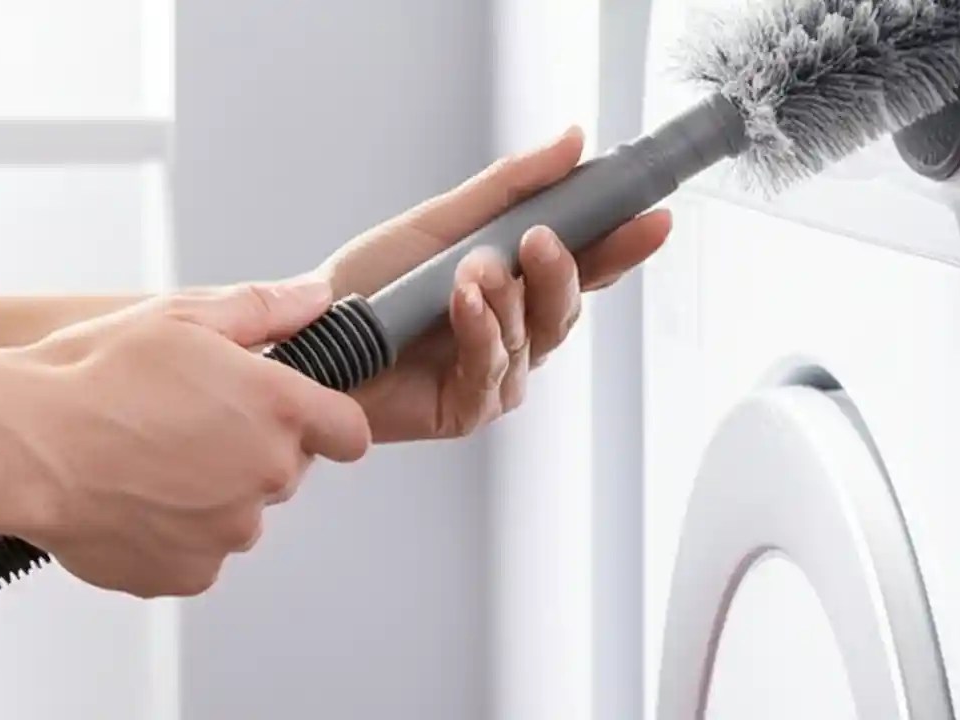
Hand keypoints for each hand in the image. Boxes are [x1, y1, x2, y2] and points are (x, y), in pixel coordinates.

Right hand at [2, 279, 369, 596]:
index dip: (327, 422)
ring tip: (153, 461)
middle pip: (286, 469)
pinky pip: (200, 553)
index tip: (300, 418)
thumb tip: (315, 298)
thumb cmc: (93, 377)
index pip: (349, 432)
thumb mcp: (184, 316)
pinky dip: (177, 535)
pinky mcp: (191, 572)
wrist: (21, 445)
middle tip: (191, 425)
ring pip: (241, 513)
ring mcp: (231, 530)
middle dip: (252, 450)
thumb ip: (266, 309)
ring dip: (214, 495)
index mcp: (281, 409)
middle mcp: (268, 473)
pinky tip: (138, 499)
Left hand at [318, 126, 671, 441]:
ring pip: (534, 338)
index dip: (623, 244)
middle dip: (564, 270)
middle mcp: (517, 333)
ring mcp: (497, 374)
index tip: (652, 217)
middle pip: (568, 306)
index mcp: (518, 287)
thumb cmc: (369, 283)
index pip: (587, 265)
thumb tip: (573, 142)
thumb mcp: (443, 220)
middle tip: (543, 238)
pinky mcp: (469, 409)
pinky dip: (482, 333)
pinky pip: (493, 371)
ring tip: (474, 270)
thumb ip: (511, 185)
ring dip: (508, 300)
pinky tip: (464, 305)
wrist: (307, 334)